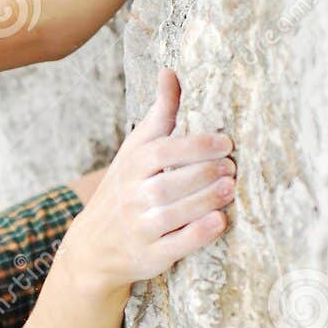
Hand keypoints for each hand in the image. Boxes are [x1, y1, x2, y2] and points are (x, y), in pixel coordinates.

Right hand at [66, 68, 234, 288]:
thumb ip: (159, 114)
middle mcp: (132, 197)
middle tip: (233, 167)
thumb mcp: (135, 150)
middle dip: (204, 173)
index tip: (225, 141)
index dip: (194, 146)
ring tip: (231, 189)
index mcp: (132, 166)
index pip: (161, 152)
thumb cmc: (125, 189)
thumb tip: (171, 72)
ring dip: (205, 200)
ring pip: (173, 213)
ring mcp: (139, 228)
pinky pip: (175, 245)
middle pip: (168, 183)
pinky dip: (198, 234)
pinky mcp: (149, 256)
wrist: (94, 246)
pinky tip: (219, 222)